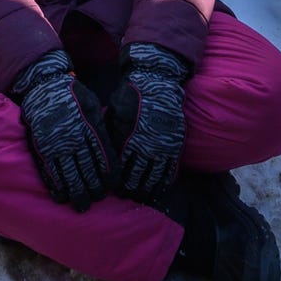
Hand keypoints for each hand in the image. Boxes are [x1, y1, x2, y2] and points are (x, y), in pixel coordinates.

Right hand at [9, 49, 115, 211]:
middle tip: (96, 200)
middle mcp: (74, 139)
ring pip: (68, 175)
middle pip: (87, 171)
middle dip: (93, 189)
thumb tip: (111, 147)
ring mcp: (56, 144)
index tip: (111, 188)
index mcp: (90, 129)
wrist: (43, 85)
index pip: (103, 159)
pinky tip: (60, 196)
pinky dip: (55, 186)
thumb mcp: (92, 105)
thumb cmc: (73, 94)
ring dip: (76, 192)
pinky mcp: (41, 147)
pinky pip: (49, 171)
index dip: (108, 176)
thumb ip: (100, 127)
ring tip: (81, 206)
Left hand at [107, 42, 189, 200]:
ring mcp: (162, 147)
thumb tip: (105, 152)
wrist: (157, 83)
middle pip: (137, 178)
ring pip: (154, 177)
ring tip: (142, 197)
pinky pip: (170, 169)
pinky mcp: (175, 145)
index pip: (121, 169)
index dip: (117, 182)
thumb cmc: (130, 96)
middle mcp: (145, 147)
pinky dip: (165, 181)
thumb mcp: (114, 113)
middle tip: (127, 197)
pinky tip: (161, 188)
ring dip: (147, 189)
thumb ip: (111, 134)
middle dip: (131, 190)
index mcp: (127, 140)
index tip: (115, 190)